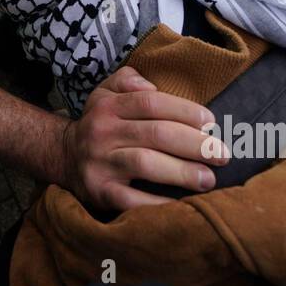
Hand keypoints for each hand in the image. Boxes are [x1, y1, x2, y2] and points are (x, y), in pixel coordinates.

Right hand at [63, 66, 228, 210]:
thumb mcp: (106, 92)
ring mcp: (100, 163)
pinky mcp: (99, 192)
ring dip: (182, 172)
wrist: (62, 157)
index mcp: (110, 106)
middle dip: (195, 144)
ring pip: (146, 163)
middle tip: (222, 156)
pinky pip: (132, 199)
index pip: (152, 103)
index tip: (211, 122)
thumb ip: (129, 80)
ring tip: (209, 180)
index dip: (185, 111)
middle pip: (156, 133)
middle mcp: (103, 132)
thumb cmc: (100, 123)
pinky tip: (181, 204)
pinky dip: (158, 203)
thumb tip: (152, 86)